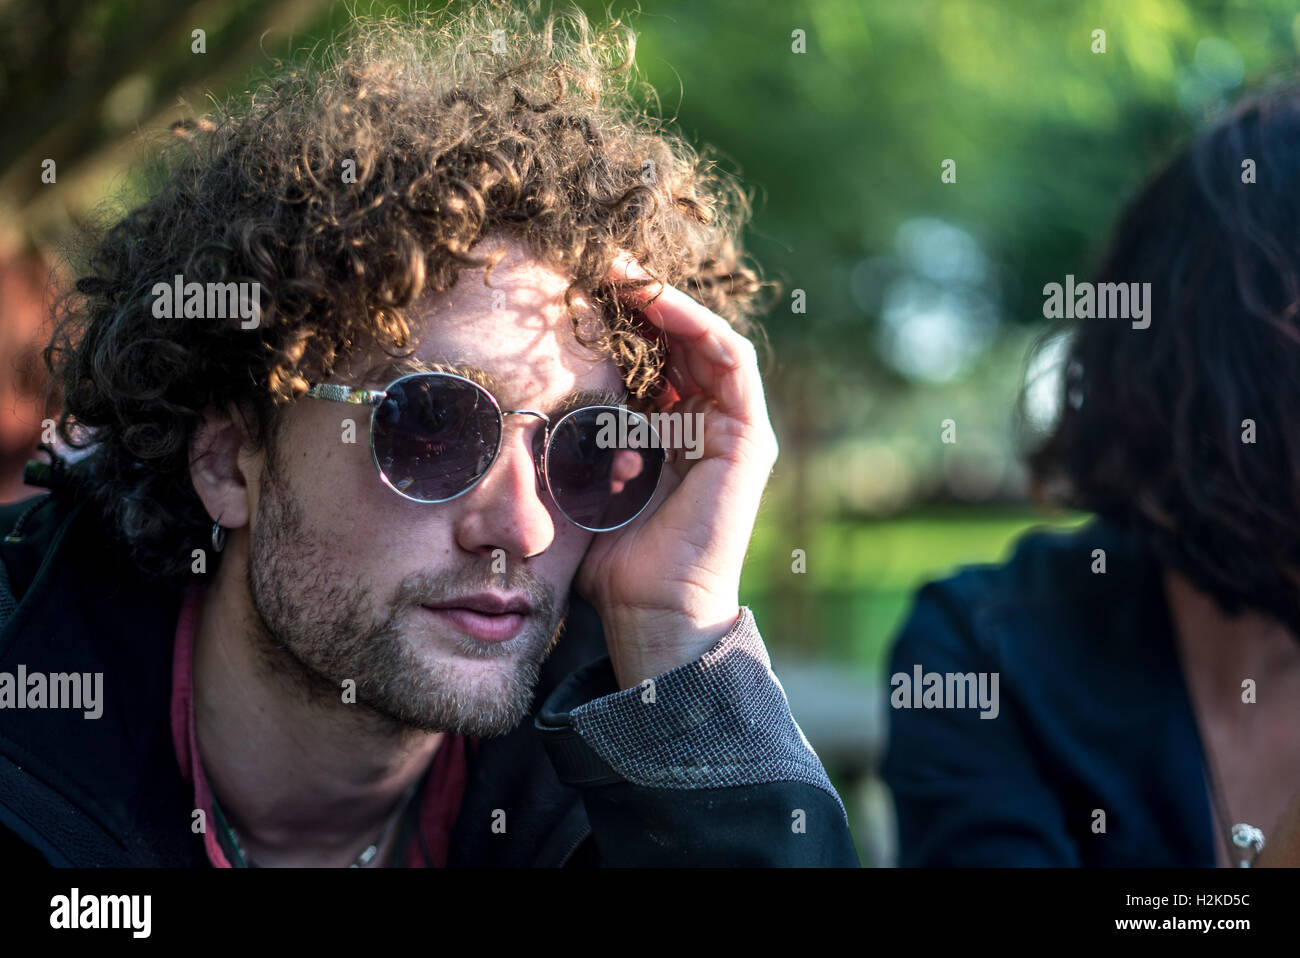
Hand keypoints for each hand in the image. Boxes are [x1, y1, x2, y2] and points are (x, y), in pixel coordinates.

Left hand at [575, 252, 778, 688]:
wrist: (650, 614)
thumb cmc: (610, 561)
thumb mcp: (581, 483)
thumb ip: (570, 443)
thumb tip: (514, 402)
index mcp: (670, 433)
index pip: (652, 355)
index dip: (617, 317)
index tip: (569, 286)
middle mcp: (706, 423)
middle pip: (679, 339)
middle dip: (638, 298)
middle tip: (591, 262)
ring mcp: (733, 429)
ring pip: (705, 338)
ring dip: (665, 299)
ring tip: (620, 270)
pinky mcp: (750, 438)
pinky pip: (730, 360)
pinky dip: (695, 323)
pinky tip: (653, 301)